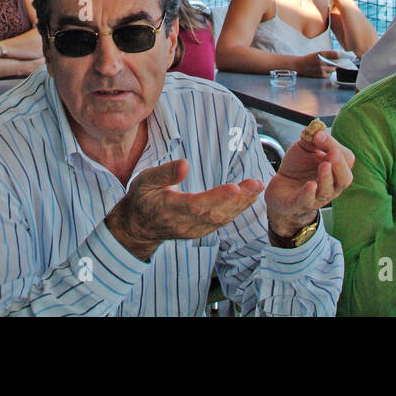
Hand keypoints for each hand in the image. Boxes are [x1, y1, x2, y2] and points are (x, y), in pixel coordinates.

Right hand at [104, 159, 263, 260]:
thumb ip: (164, 173)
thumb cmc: (142, 199)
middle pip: (216, 213)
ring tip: (257, 187)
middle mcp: (186, 223)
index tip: (235, 187)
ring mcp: (195, 230)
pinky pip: (222, 221)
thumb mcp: (144, 181)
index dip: (218, 197)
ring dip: (242, 204)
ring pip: (222, 218)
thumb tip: (185, 164)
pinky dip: (237, 210)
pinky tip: (249, 197)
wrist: (138, 228)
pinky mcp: (201, 231)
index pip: (197, 205)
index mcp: (171, 209)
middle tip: (256, 183)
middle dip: (239, 199)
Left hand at [265, 127, 354, 235]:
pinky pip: (307, 202)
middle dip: (340, 166)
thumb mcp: (305, 148)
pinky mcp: (299, 204)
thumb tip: (317, 130)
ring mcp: (317, 197)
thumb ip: (312, 138)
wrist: (281, 185)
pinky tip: (310, 185)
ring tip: (323, 165)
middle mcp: (331, 185)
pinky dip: (309, 194)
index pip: (346, 159)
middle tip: (333, 153)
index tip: (319, 135)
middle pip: (344, 179)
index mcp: (335, 169)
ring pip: (328, 192)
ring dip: (327, 178)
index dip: (336, 146)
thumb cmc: (298, 167)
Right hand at [295, 50, 340, 77]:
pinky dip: (328, 73)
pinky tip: (324, 70)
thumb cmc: (308, 59)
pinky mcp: (320, 74)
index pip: (335, 54)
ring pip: (333, 68)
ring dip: (332, 68)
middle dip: (336, 62)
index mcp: (321, 53)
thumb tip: (338, 56)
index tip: (341, 56)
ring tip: (327, 66)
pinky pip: (329, 74)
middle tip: (334, 62)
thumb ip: (327, 54)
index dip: (339, 55)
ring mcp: (321, 68)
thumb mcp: (317, 53)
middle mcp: (322, 61)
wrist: (299, 65)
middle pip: (336, 62)